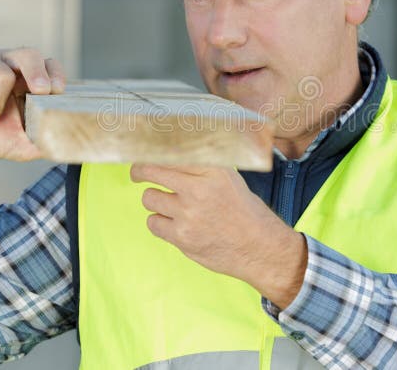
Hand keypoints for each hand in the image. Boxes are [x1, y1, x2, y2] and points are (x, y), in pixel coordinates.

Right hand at [0, 48, 64, 175]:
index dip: (55, 74)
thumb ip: (40, 144)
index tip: (56, 92)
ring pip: (3, 73)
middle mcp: (8, 65)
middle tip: (41, 92)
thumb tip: (63, 146)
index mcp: (27, 79)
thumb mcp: (18, 145)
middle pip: (30, 54)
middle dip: (38, 73)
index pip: (49, 64)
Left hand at [130, 164, 307, 308]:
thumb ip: (202, 164)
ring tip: (170, 205)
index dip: (152, 152)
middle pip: (151, 170)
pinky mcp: (182, 237)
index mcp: (213, 170)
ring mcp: (189, 214)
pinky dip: (160, 223)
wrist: (258, 246)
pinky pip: (153, 223)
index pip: (170, 152)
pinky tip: (175, 223)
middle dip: (139, 171)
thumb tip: (169, 150)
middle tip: (138, 174)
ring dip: (155, 201)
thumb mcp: (229, 178)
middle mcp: (199, 188)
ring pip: (149, 198)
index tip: (145, 154)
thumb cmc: (243, 210)